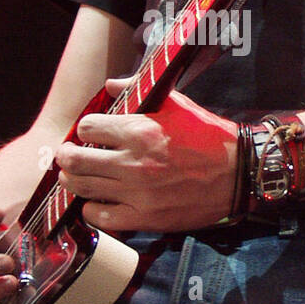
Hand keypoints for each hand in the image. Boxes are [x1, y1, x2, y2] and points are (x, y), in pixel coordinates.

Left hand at [55, 78, 238, 232]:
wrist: (238, 174)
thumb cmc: (207, 136)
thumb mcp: (176, 103)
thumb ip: (139, 89)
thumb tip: (111, 85)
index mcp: (139, 130)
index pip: (87, 127)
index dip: (85, 128)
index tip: (90, 132)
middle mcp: (133, 162)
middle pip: (75, 160)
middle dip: (67, 155)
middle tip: (68, 155)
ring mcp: (136, 193)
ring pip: (82, 188)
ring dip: (74, 180)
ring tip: (77, 176)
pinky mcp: (144, 218)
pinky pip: (100, 217)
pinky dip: (93, 209)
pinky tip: (98, 201)